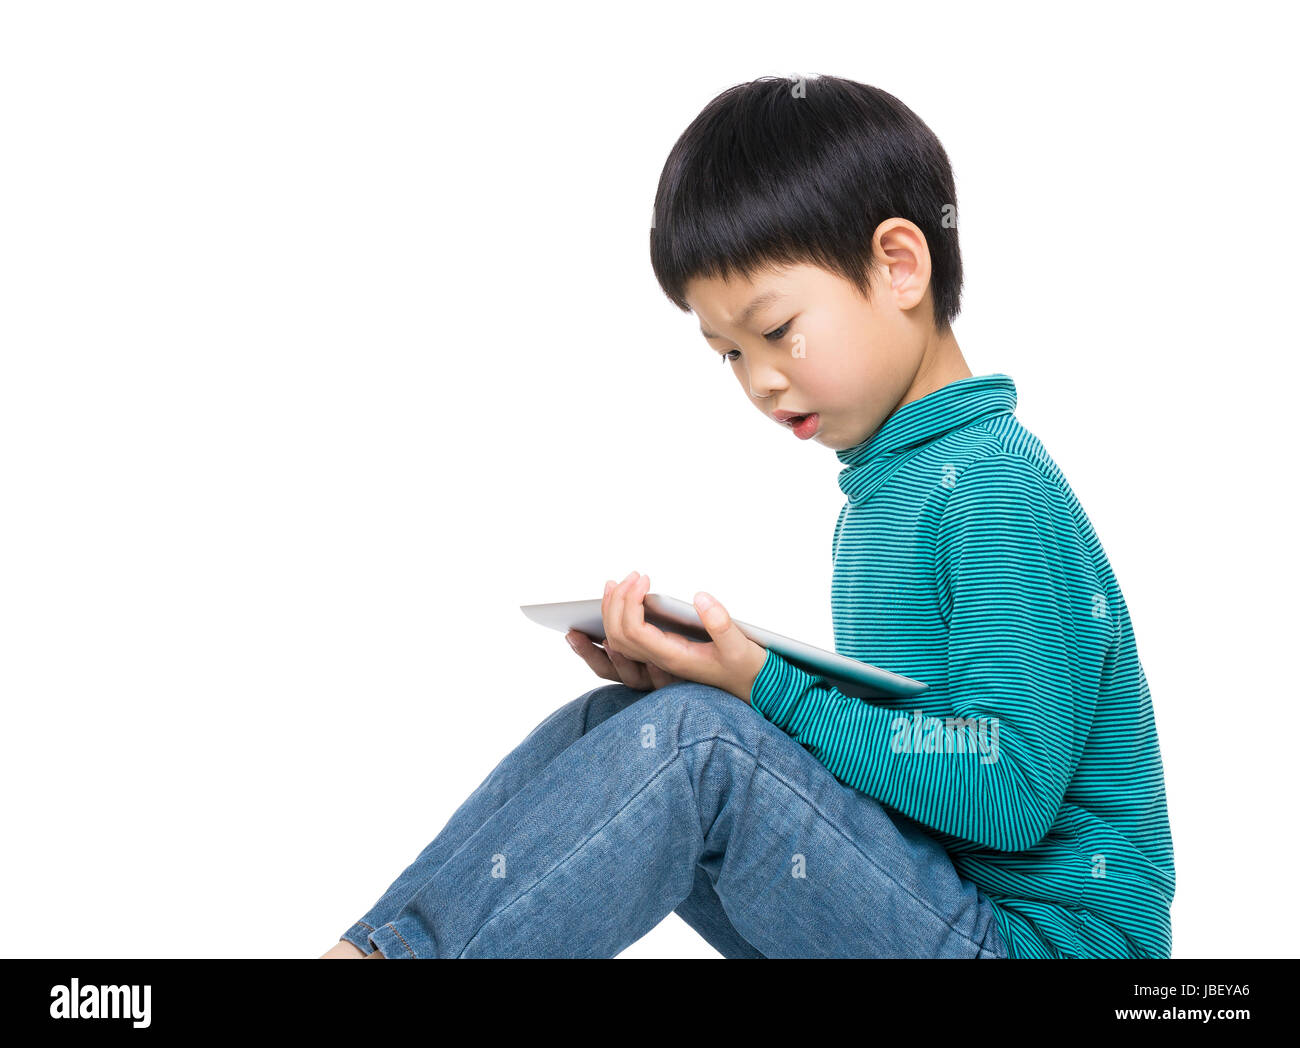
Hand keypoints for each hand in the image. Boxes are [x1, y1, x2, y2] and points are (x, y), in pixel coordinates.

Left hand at [575, 570, 768, 703]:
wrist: (754, 690)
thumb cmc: (746, 670)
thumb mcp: (740, 647)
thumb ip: (721, 624)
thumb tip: (700, 596)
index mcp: (674, 659)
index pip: (634, 632)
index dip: (630, 602)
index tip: (643, 578)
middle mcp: (660, 663)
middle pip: (618, 636)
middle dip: (615, 603)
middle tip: (628, 576)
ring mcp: (658, 662)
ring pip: (617, 645)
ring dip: (608, 615)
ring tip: (611, 587)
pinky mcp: (662, 657)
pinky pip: (626, 647)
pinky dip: (614, 627)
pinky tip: (614, 610)